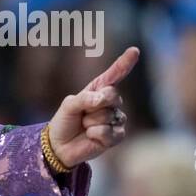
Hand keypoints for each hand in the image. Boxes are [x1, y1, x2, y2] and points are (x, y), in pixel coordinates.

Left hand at [47, 46, 139, 167]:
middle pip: (111, 95)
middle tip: (82, 115)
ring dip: (91, 122)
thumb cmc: (64, 121)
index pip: (114, 75)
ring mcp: (116, 118)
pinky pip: (109, 131)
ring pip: (108, 115)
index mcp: (99, 90)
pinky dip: (95, 134)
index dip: (124, 63)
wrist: (60, 145)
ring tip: (85, 126)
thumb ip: (84, 98)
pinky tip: (90, 136)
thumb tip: (103, 99)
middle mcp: (111, 102)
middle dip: (92, 106)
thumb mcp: (68, 105)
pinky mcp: (118, 135)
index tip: (134, 51)